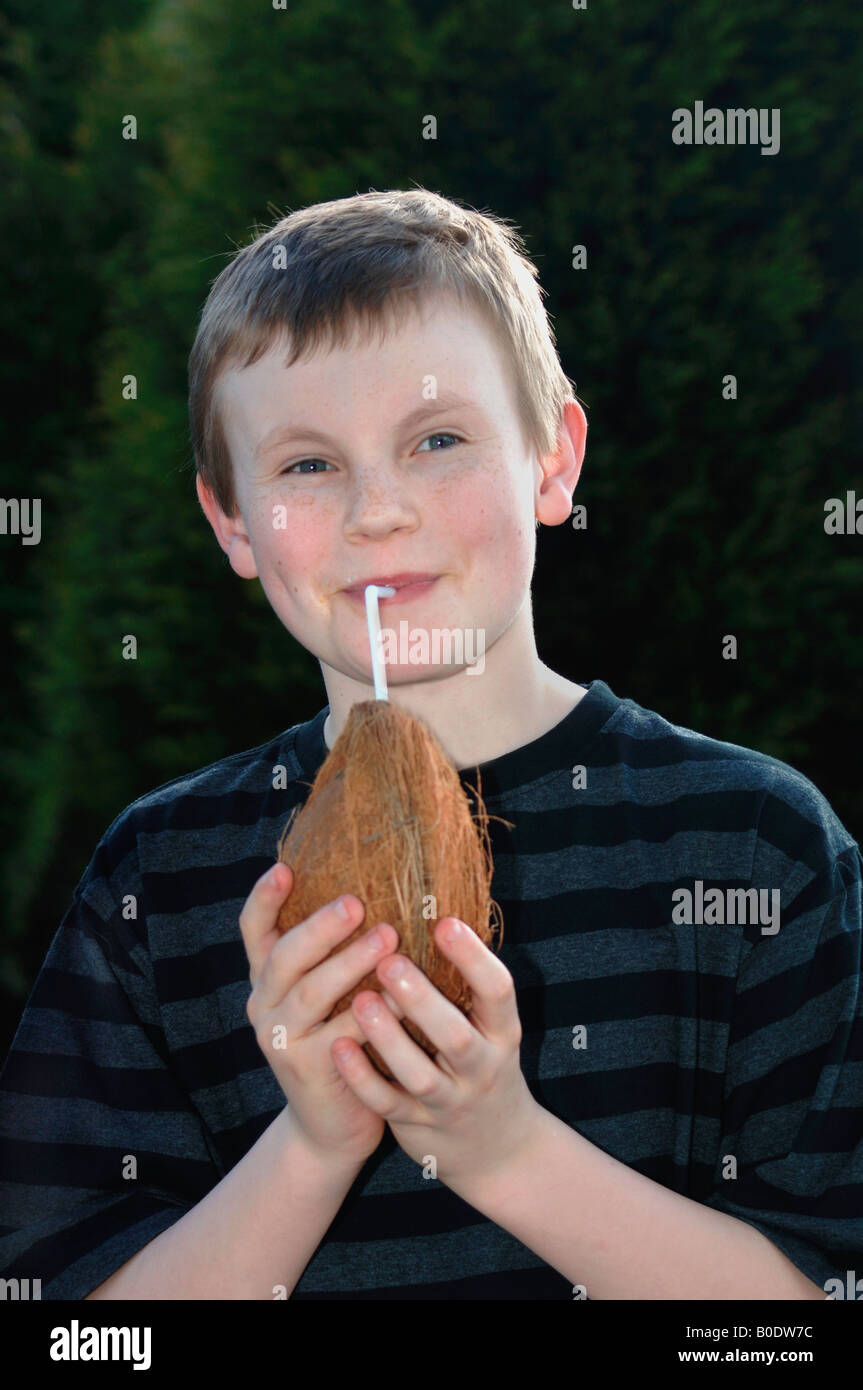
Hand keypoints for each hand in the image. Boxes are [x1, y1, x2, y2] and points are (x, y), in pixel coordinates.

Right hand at [241, 862, 402, 1170]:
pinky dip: (372, 1012)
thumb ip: (331, 953)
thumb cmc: (338, 1040)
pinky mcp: (308, 1070)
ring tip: (388, 937)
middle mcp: (264, 1005)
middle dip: (320, 927)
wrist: (330, 1125)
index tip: (284, 868)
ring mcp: (281, 1039)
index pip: (253, 930)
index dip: (264, 898)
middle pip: (283, 957)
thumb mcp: (323, 994)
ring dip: (349, 962)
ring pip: (311, 994)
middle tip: (356, 902)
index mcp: (267, 978)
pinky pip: (342, 1035)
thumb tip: (372, 887)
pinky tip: (400, 994)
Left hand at [330, 917, 541, 1191]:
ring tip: (360, 1000)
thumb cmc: (482, 1061)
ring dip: (387, 1038)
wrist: (495, 1149)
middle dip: (422, 1001)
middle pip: (456, 1037)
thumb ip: (467, 984)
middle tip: (389, 961)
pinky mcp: (418, 1125)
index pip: (498, 992)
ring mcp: (449, 1100)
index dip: (474, 958)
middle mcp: (482, 1067)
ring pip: (418, 1073)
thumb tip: (431, 908)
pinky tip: (338, 1047)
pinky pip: (387, 1103)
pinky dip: (362, 1078)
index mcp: (502, 1032)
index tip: (444, 922)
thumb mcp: (490, 1026)